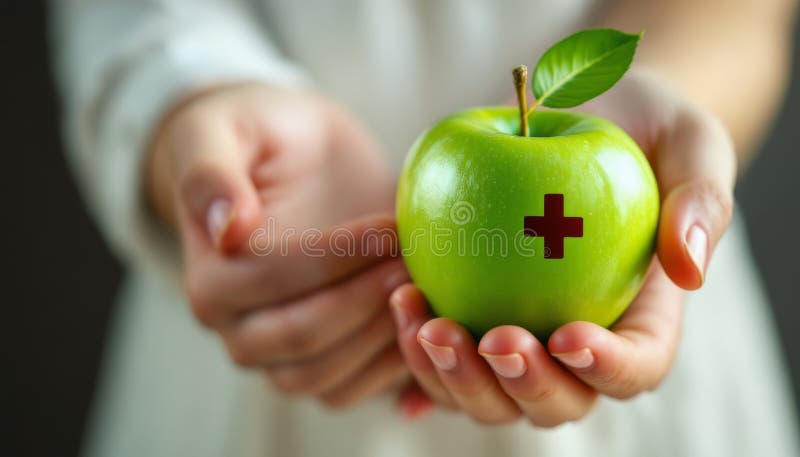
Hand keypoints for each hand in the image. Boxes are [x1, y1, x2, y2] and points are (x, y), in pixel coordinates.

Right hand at [148, 84, 410, 408]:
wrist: (288, 162)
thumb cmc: (259, 137)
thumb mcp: (223, 130)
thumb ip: (210, 172)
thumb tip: (228, 227)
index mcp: (211, 278)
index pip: (272, 279)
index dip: (339, 255)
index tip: (391, 225)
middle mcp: (236, 329)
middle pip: (303, 337)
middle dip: (369, 299)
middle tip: (418, 260)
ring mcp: (276, 356)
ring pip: (326, 376)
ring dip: (384, 337)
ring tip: (426, 288)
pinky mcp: (318, 365)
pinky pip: (349, 390)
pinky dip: (389, 369)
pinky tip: (424, 324)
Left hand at [391, 68, 735, 424]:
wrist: (579, 111)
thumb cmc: (644, 130)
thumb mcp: (689, 143)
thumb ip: (701, 200)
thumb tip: (691, 268)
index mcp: (640, 321)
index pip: (635, 368)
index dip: (605, 369)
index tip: (567, 336)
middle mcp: (577, 343)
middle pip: (555, 400)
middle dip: (521, 384)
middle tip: (490, 339)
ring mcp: (520, 334)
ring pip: (489, 392)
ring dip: (455, 374)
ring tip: (426, 324)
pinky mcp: (471, 313)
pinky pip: (443, 351)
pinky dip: (418, 341)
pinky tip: (400, 300)